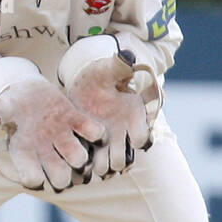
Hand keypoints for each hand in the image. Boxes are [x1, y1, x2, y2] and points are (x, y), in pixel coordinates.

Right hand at [0, 78, 104, 191]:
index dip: (35, 178)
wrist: (27, 92)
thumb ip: (3, 109)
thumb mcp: (4, 107)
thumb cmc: (11, 103)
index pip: (32, 179)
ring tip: (73, 142)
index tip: (34, 168)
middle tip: (59, 160)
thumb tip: (2, 110)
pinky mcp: (78, 123)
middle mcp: (47, 153)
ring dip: (79, 154)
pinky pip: (94, 134)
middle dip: (63, 173)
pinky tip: (85, 125)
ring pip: (79, 159)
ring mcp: (64, 140)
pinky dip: (95, 132)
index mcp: (25, 154)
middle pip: (61, 179)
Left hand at [63, 50, 153, 176]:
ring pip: (109, 163)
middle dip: (116, 159)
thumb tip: (128, 56)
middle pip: (124, 156)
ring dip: (101, 165)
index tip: (132, 139)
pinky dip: (87, 164)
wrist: (85, 81)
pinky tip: (78, 162)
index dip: (139, 138)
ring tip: (89, 164)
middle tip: (103, 159)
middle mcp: (123, 131)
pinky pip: (91, 160)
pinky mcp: (91, 143)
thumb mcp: (109, 68)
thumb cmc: (101, 72)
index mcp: (134, 114)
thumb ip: (120, 65)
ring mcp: (108, 139)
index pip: (143, 135)